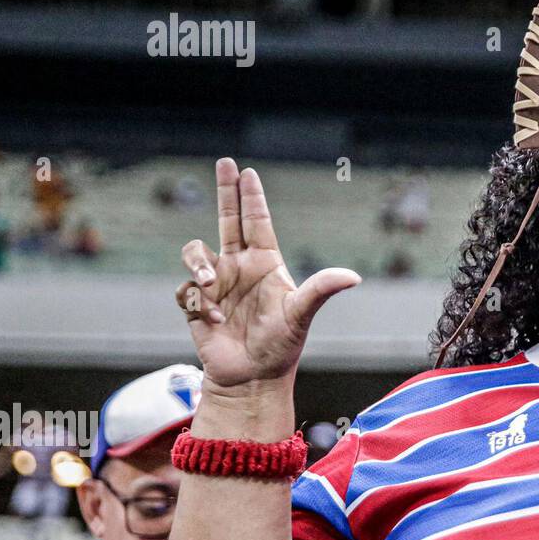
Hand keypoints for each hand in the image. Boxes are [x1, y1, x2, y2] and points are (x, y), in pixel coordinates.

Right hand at [175, 158, 359, 393]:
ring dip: (198, 265)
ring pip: (194, 252)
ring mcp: (216, 285)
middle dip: (225, 191)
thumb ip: (322, 290)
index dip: (251, 197)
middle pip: (227, 220)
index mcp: (265, 263)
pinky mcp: (197, 305)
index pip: (256, 222)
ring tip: (212, 286)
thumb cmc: (281, 345)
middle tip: (224, 161)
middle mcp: (239, 268)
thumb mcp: (302, 314)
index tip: (246, 171)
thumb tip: (353, 276)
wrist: (253, 377)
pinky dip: (196, 303)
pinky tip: (215, 321)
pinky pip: (185, 290)